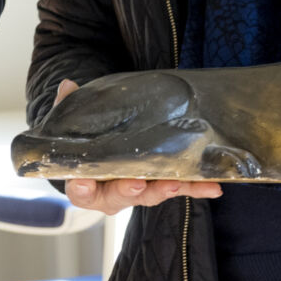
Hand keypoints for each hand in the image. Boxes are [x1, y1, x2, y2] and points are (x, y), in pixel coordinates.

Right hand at [52, 79, 221, 212]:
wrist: (101, 157)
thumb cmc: (84, 144)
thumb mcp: (71, 124)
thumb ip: (68, 106)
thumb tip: (69, 85)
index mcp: (85, 183)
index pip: (80, 191)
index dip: (81, 188)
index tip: (83, 183)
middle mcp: (111, 193)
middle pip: (118, 196)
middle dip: (128, 190)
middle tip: (137, 183)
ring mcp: (137, 191)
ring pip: (150, 194)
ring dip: (164, 189)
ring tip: (177, 183)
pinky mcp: (160, 186)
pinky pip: (177, 188)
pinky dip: (195, 188)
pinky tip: (213, 188)